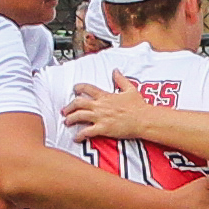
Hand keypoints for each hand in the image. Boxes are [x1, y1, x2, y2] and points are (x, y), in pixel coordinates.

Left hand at [63, 82, 178, 146]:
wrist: (143, 119)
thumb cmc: (139, 106)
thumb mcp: (130, 89)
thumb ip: (121, 80)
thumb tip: (115, 71)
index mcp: (105, 96)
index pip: (87, 88)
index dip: (78, 87)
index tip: (74, 90)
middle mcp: (100, 105)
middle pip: (78, 103)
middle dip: (69, 106)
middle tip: (65, 110)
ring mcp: (100, 117)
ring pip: (79, 116)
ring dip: (70, 119)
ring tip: (67, 122)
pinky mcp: (103, 128)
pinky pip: (87, 132)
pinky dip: (79, 135)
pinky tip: (76, 138)